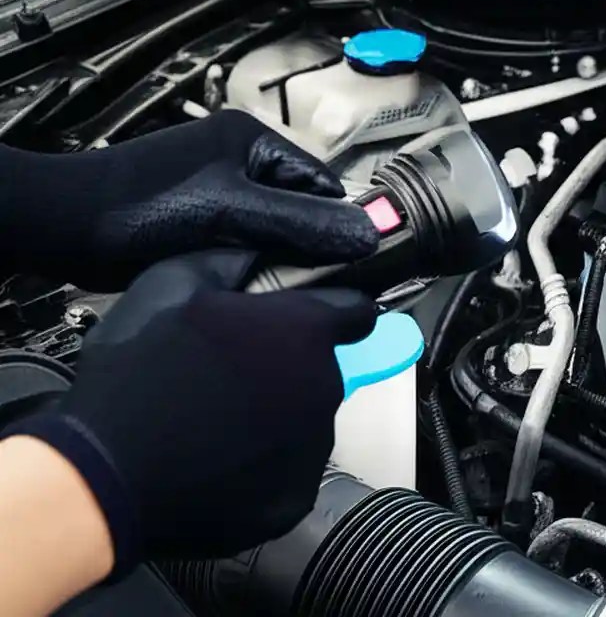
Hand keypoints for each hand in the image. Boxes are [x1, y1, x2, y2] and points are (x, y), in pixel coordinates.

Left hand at [0, 110, 378, 289]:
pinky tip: (248, 287)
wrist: (65, 228)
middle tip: (312, 282)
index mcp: (253, 140)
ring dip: (278, 259)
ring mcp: (220, 193)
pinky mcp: (201, 223)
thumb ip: (301, 223)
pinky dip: (252, 266)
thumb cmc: (142, 205)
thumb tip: (369, 235)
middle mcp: (241, 162)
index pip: (324, 184)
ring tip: (275, 285)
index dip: (337, 223)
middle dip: (307, 244)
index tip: (352, 263)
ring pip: (276, 233)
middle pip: (302, 210)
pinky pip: (247, 246)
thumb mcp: (232, 210)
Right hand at [0, 250, 375, 572]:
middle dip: (286, 368)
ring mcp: (314, 448)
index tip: (304, 319)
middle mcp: (325, 387)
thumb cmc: (136, 374)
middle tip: (227, 376)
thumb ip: (233, 261)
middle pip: (322, 370)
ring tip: (211, 422)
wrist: (106, 474)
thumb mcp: (173, 282)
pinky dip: (260, 469)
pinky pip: (287, 473)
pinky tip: (214, 461)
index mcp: (304, 332)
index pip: (355, 310)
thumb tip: (261, 251)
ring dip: (273, 419)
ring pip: (305, 422)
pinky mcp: (296, 498)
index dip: (332, 310)